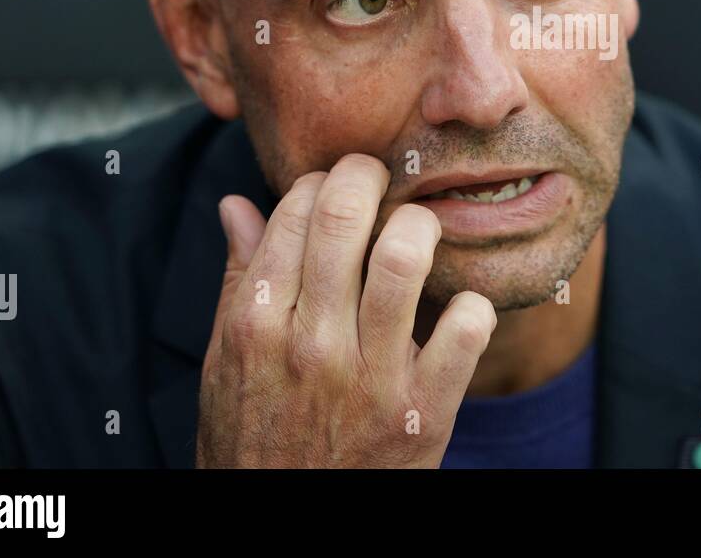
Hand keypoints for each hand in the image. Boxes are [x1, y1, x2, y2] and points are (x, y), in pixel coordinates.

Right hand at [196, 154, 495, 466]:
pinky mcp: (423, 412)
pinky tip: (460, 307)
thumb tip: (238, 205)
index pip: (295, 212)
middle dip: (370, 178)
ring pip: (406, 260)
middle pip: (346, 219)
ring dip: (421, 227)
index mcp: (258, 324)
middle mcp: (312, 345)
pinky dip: (473, 306)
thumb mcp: (226, 363)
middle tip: (383, 179)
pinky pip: (466, 332)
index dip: (323, 182)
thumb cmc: (254, 439)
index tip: (337, 187)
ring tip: (420, 233)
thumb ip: (239, 280)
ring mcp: (371, 379)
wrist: (282, 530)